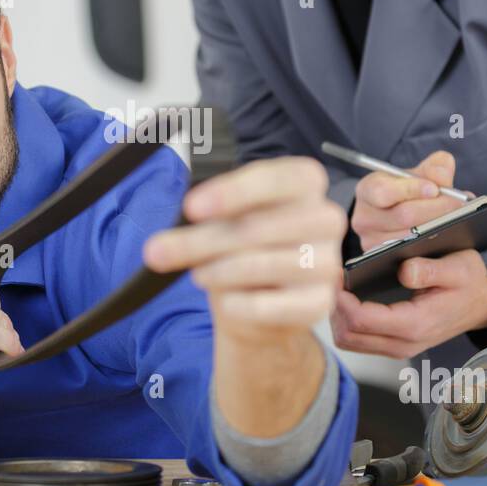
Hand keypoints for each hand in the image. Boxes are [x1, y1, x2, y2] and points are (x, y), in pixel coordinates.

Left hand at [143, 156, 346, 339]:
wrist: (258, 306)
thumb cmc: (242, 248)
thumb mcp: (222, 221)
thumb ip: (203, 220)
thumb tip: (167, 236)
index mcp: (305, 182)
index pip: (279, 178)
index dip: (234, 192)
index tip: (191, 208)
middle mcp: (326, 218)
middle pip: (263, 226)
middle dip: (205, 241)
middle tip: (158, 251)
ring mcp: (328, 262)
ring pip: (267, 264)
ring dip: (220, 271)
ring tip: (198, 275)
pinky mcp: (321, 303)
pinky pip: (274, 305)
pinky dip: (241, 304)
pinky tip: (226, 302)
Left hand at [331, 249, 486, 358]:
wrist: (485, 302)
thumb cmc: (471, 281)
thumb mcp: (459, 267)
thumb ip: (430, 270)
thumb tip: (403, 271)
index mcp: (415, 324)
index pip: (361, 319)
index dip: (340, 299)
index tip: (334, 275)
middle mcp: (404, 343)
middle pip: (348, 335)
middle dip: (333, 307)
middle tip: (330, 279)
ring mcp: (398, 347)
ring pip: (349, 341)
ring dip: (337, 316)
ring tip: (338, 287)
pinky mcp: (395, 344)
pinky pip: (358, 340)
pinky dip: (347, 321)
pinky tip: (349, 298)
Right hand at [351, 150, 468, 249]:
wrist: (401, 215)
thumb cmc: (410, 193)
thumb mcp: (419, 175)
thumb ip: (434, 168)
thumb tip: (443, 172)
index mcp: (368, 190)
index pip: (383, 191)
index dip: (411, 189)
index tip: (434, 189)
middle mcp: (363, 217)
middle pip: (402, 216)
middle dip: (435, 208)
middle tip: (458, 204)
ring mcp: (371, 241)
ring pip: (409, 236)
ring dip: (437, 226)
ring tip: (456, 218)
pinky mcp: (382, 258)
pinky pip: (411, 254)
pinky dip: (431, 243)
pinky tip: (445, 234)